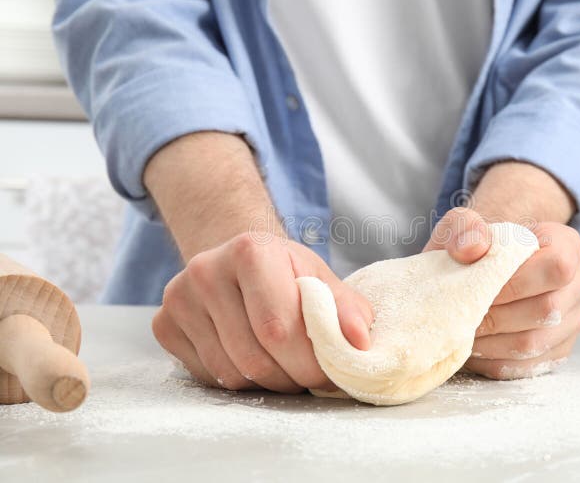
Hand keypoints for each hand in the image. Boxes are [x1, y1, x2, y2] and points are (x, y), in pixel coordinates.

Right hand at [152, 232, 373, 392]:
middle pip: (254, 356)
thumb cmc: (286, 273)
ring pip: (231, 373)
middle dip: (291, 377)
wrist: (238, 261)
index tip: (330, 372)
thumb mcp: (321, 281)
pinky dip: (238, 380)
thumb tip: (360, 343)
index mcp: (251, 251)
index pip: (279, 329)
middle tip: (310, 375)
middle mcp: (206, 270)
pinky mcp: (164, 324)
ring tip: (284, 365)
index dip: (310, 362)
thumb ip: (345, 310)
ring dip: (267, 383)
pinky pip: (208, 376)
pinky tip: (252, 357)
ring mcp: (179, 298)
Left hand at [424, 208, 579, 379]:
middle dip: (496, 316)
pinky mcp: (558, 349)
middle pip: (547, 310)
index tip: (479, 287)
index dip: (517, 282)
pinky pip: (528, 366)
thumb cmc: (476, 248)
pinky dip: (493, 361)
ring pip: (534, 343)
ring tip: (462, 332)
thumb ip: (464, 229)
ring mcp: (574, 319)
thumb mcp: (463, 226)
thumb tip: (473, 248)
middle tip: (462, 315)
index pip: (557, 266)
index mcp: (566, 244)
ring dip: (491, 343)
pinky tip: (472, 348)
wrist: (481, 270)